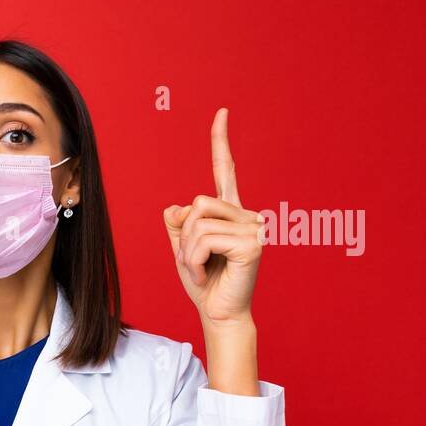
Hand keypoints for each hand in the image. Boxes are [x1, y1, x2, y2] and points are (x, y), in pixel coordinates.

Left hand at [162, 108, 264, 324]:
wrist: (218, 313)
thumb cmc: (205, 283)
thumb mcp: (182, 251)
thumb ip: (177, 227)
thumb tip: (173, 208)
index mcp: (229, 213)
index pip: (226, 170)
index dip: (221, 142)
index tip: (222, 112)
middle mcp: (245, 215)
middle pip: (197, 203)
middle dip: (184, 236)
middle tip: (194, 262)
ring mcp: (253, 228)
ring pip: (197, 223)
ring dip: (188, 252)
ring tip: (201, 270)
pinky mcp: (252, 244)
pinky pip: (204, 241)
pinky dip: (195, 262)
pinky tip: (207, 275)